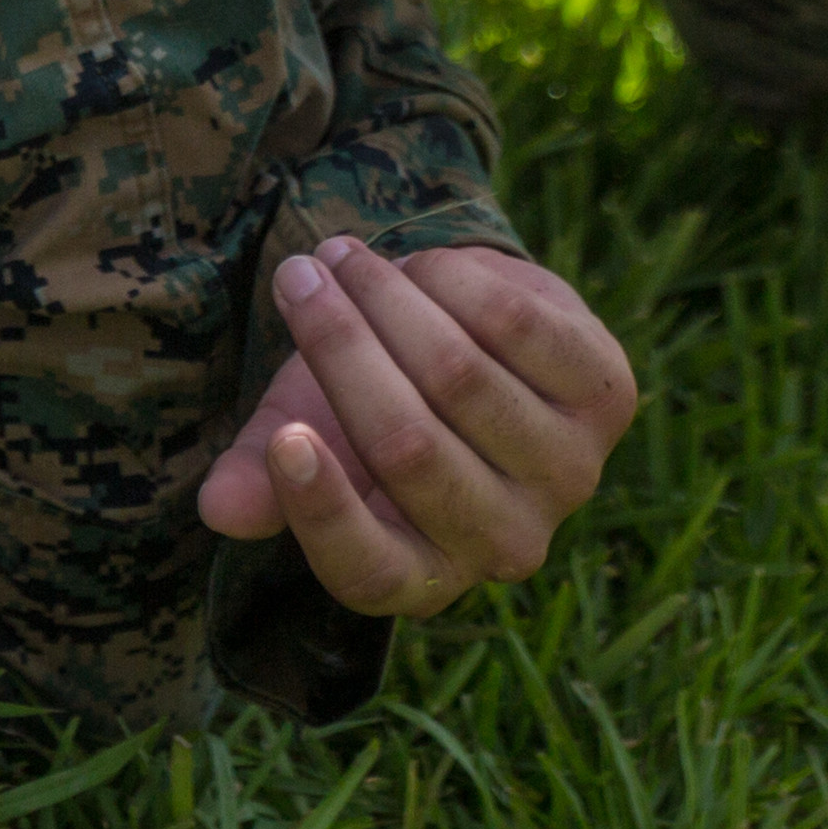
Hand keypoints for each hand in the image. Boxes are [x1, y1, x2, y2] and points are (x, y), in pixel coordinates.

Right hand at [197, 238, 636, 619]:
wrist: (484, 353)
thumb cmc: (372, 404)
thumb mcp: (307, 432)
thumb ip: (263, 471)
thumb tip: (217, 508)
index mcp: (421, 574)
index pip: (371, 572)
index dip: (324, 512)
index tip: (284, 436)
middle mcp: (504, 547)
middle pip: (408, 447)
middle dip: (340, 344)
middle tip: (295, 275)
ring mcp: (568, 478)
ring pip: (460, 375)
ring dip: (388, 295)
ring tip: (342, 254)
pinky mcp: (610, 402)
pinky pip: (518, 328)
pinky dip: (452, 279)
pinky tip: (422, 263)